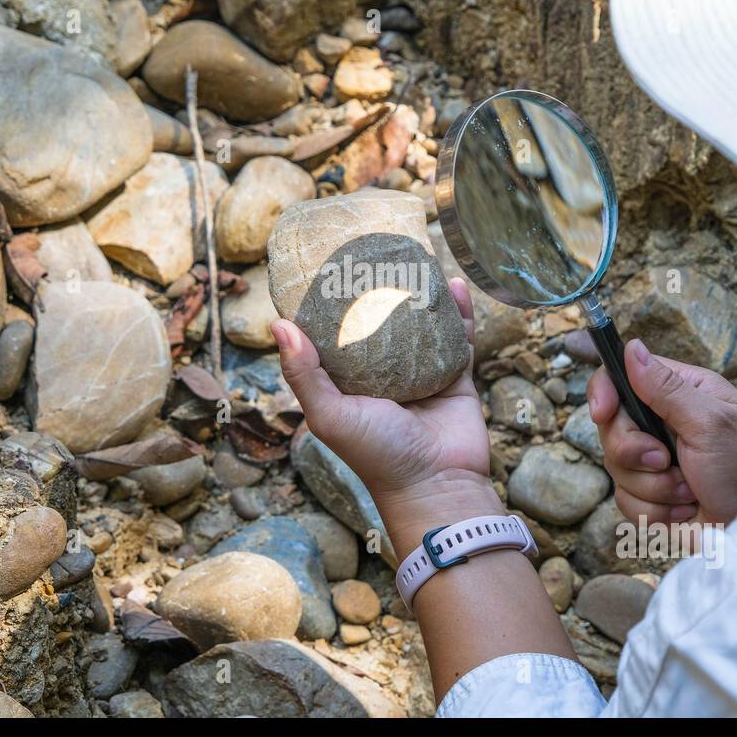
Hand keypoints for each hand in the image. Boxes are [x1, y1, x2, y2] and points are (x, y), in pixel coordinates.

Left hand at [272, 279, 501, 546]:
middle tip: (378, 251)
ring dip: (421, 293)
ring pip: (421, 324)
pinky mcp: (455, 377)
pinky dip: (457, 311)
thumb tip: (279, 323)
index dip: (333, 303)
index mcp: (349, 383)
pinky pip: (457, 338)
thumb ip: (304, 373)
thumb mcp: (329, 415)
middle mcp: (383, 375)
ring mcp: (421, 374)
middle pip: (381, 323)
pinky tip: (453, 284)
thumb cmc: (376, 455)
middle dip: (381, 290)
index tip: (330, 266)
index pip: (335, 335)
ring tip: (417, 259)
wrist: (438, 485)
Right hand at [588, 338, 736, 525]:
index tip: (603, 413)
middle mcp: (664, 423)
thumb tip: (632, 348)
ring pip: (616, 467)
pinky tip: (684, 510)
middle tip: (665, 461)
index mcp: (681, 394)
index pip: (622, 378)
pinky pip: (625, 500)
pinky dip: (655, 510)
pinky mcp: (651, 495)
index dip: (604, 393)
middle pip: (611, 427)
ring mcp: (655, 462)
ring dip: (653, 486)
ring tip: (688, 491)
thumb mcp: (710, 422)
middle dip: (634, 452)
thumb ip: (667, 388)